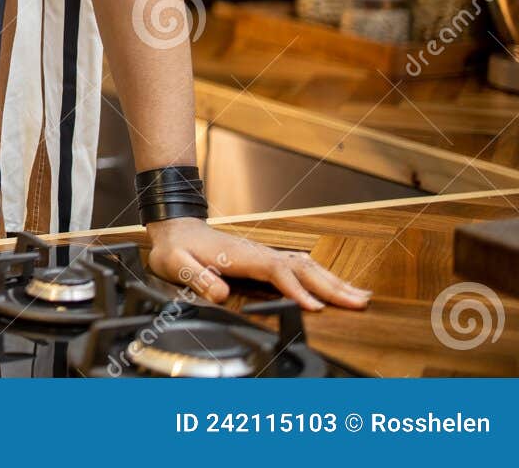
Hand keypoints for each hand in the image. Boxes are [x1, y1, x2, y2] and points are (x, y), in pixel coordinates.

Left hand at [145, 218, 371, 310]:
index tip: (316, 308)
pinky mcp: (266, 261)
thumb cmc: (175, 249)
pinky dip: (323, 277)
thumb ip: (197, 278)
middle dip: (331, 286)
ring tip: (362, 297)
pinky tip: (339, 288)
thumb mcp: (175, 263)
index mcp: (240, 255)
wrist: (175, 229)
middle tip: (359, 303)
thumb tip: (221, 294)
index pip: (276, 272)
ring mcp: (265, 255)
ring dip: (334, 281)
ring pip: (306, 266)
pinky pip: (300, 268)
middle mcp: (258, 253)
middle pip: (301, 267)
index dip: (296, 289)